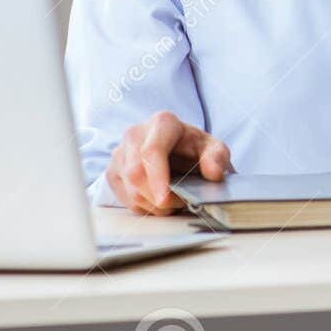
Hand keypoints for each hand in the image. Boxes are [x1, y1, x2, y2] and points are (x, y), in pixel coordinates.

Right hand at [106, 110, 231, 214]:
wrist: (177, 149)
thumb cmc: (193, 148)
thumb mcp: (213, 148)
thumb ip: (217, 157)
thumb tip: (214, 172)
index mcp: (162, 123)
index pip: (152, 152)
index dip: (157, 178)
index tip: (165, 199)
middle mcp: (136, 134)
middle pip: (137, 174)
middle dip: (158, 197)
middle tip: (179, 204)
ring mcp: (120, 152)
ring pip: (130, 189)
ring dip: (153, 204)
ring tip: (173, 201)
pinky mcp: (113, 171)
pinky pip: (124, 198)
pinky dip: (144, 206)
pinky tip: (158, 200)